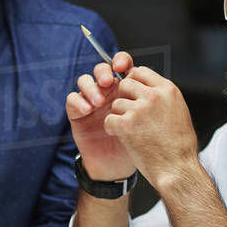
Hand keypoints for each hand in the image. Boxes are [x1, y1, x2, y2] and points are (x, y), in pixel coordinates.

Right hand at [66, 52, 136, 181]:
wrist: (118, 166)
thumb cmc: (135, 143)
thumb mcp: (146, 120)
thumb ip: (147, 101)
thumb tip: (154, 82)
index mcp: (125, 89)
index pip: (121, 65)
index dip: (120, 60)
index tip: (123, 67)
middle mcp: (107, 92)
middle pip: (101, 69)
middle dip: (103, 72)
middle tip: (108, 82)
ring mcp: (91, 101)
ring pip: (85, 80)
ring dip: (91, 87)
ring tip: (99, 102)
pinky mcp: (77, 113)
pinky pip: (73, 98)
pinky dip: (79, 101)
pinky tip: (87, 110)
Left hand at [99, 62, 199, 191]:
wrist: (177, 169)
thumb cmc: (179, 146)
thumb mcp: (178, 112)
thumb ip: (162, 98)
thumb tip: (146, 89)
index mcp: (168, 90)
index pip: (141, 72)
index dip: (133, 82)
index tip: (133, 95)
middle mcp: (154, 96)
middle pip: (125, 84)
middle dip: (124, 98)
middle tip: (130, 115)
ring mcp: (139, 110)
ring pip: (116, 104)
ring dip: (120, 117)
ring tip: (132, 131)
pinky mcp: (126, 125)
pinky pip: (109, 120)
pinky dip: (113, 130)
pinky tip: (124, 137)